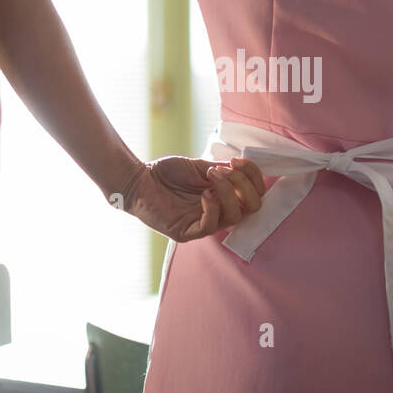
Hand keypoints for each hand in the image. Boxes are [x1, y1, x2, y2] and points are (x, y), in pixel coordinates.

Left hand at [118, 155, 266, 242]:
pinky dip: (212, 208)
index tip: (237, 160)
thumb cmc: (166, 173)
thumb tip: (243, 168)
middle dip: (244, 185)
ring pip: (234, 217)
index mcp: (224, 197)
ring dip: (227, 192)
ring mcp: (203, 224)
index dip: (254, 176)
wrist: (138, 179)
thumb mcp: (200, 167)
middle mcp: (218, 212)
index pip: (254, 194)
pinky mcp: (187, 233)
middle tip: (225, 170)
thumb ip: (223, 170)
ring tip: (211, 176)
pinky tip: (204, 194)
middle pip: (252, 208)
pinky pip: (209, 227)